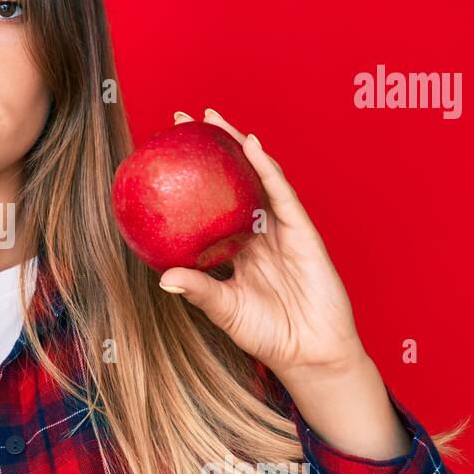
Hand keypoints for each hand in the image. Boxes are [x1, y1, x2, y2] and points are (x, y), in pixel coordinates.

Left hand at [157, 109, 366, 383]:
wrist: (311, 354)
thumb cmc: (269, 334)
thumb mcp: (223, 309)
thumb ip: (198, 289)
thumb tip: (162, 278)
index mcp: (238, 248)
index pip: (211, 204)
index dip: (192, 178)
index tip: (165, 154)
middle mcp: (258, 232)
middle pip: (233, 180)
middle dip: (212, 148)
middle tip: (182, 119)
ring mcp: (282, 230)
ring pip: (257, 177)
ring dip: (236, 146)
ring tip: (212, 118)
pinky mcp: (303, 233)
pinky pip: (282, 195)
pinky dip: (267, 169)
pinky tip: (251, 147)